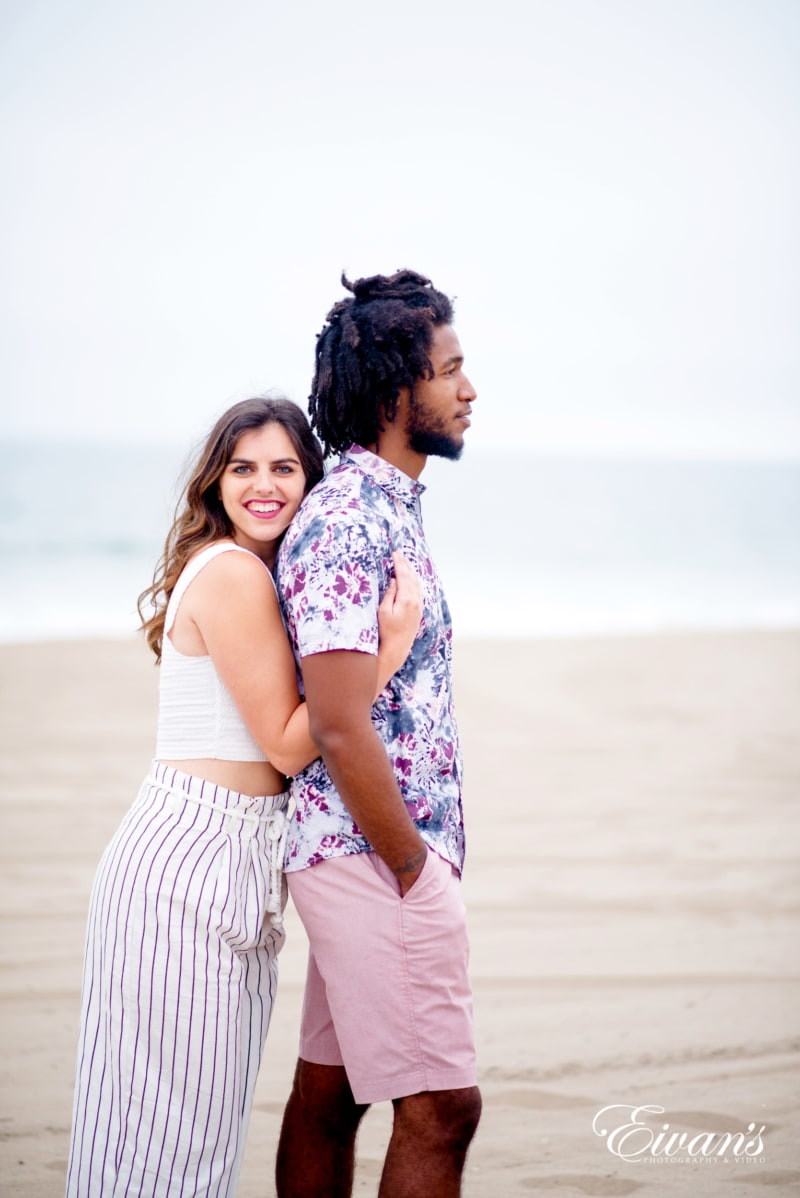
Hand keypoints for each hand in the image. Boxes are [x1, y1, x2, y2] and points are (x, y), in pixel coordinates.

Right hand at [377, 551, 422, 671]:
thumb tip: (395, 580)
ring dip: (411, 571)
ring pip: (417, 583)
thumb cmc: (386, 631)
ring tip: (405, 562)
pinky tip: (411, 578)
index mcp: (407, 600)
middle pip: (412, 577)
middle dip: (406, 564)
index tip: (395, 554)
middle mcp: (416, 602)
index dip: (399, 564)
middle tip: (399, 553)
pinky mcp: (419, 611)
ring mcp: (419, 607)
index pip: (404, 576)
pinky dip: (415, 581)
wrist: (396, 648)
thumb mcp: (383, 611)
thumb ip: (390, 594)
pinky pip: (419, 590)